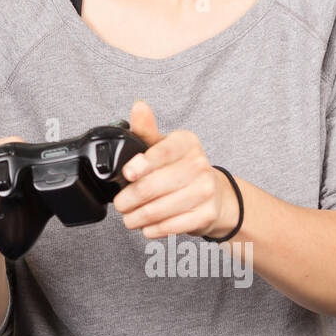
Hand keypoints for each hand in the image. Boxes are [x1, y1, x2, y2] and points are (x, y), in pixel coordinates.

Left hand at [112, 99, 236, 238]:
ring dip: (136, 217)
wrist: (215, 192)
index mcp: (187, 143)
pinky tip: (146, 226)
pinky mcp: (206, 215)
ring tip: (129, 216)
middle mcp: (199, 165)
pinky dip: (153, 228)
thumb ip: (146, 129)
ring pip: (159, 209)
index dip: (141, 165)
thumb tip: (138, 106)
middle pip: (153, 186)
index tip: (127, 174)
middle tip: (121, 203)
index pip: (161, 153)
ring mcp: (205, 191)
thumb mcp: (162, 144)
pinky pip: (171, 226)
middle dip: (128, 199)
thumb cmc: (181, 166)